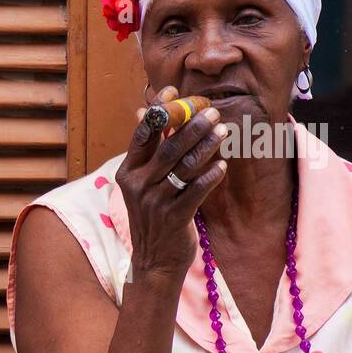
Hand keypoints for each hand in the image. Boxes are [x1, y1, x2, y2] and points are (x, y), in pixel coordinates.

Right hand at [116, 85, 229, 280]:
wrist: (154, 261)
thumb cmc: (153, 216)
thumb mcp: (141, 184)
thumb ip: (146, 152)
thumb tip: (144, 113)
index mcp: (128, 172)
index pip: (142, 134)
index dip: (158, 111)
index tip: (174, 91)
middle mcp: (138, 185)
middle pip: (167, 147)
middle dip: (192, 126)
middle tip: (212, 111)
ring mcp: (155, 202)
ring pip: (184, 166)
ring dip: (206, 146)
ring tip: (223, 131)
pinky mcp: (174, 217)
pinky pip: (196, 190)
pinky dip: (210, 176)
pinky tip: (222, 165)